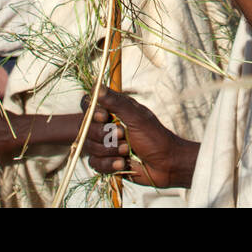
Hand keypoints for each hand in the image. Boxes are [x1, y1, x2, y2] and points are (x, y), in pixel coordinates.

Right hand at [82, 88, 197, 189]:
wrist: (166, 165)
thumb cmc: (155, 137)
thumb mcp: (137, 117)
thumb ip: (116, 103)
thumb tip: (96, 87)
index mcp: (113, 111)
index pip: (88, 106)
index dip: (91, 112)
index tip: (104, 117)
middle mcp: (106, 126)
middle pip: (86, 129)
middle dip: (104, 136)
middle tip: (123, 135)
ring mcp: (105, 145)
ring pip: (90, 147)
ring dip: (110, 151)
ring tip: (127, 151)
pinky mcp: (106, 162)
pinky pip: (95, 163)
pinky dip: (109, 164)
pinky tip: (122, 163)